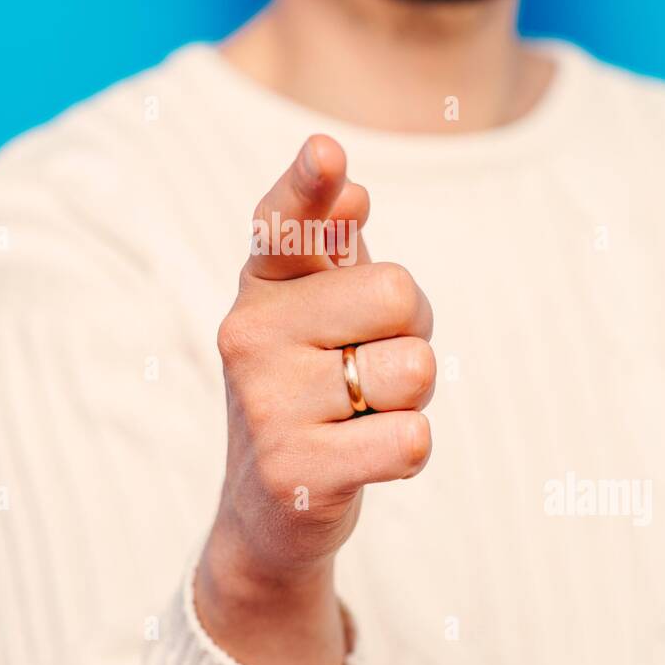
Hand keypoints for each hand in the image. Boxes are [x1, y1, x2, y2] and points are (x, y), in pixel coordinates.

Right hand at [195, 134, 435, 664]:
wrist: (269, 511)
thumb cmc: (311, 387)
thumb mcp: (315, 310)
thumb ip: (334, 244)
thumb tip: (351, 191)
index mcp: (260, 286)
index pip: (285, 221)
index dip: (309, 185)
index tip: (328, 154)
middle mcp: (250, 335)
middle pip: (396, 291)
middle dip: (412, 329)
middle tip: (371, 363)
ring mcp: (267, 404)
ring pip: (414, 367)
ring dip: (412, 396)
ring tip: (363, 411)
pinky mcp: (296, 470)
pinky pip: (413, 438)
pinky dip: (408, 450)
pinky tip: (365, 455)